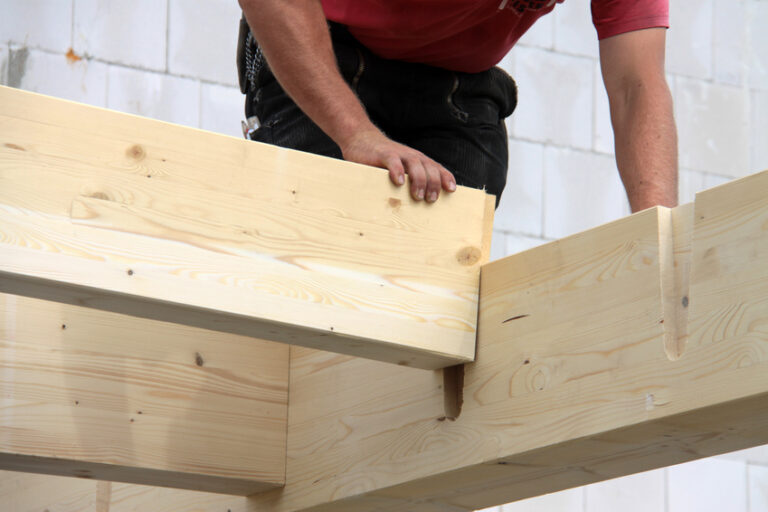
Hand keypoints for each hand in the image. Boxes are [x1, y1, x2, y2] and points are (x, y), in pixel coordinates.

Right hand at [340, 129, 456, 201]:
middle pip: (429, 168)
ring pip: (415, 164)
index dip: (445, 178)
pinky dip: (397, 171)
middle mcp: (412, 156)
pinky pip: (393, 161)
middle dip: (433, 184)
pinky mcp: (383, 154)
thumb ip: (409, 182)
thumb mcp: (400, 170)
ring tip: (418, 196)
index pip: (437, 168)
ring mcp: (398, 154)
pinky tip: (399, 182)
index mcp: (418, 161)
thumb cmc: (383, 161)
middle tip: (431, 200)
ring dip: (419, 180)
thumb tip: (419, 205)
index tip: (451, 191)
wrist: (361, 139)